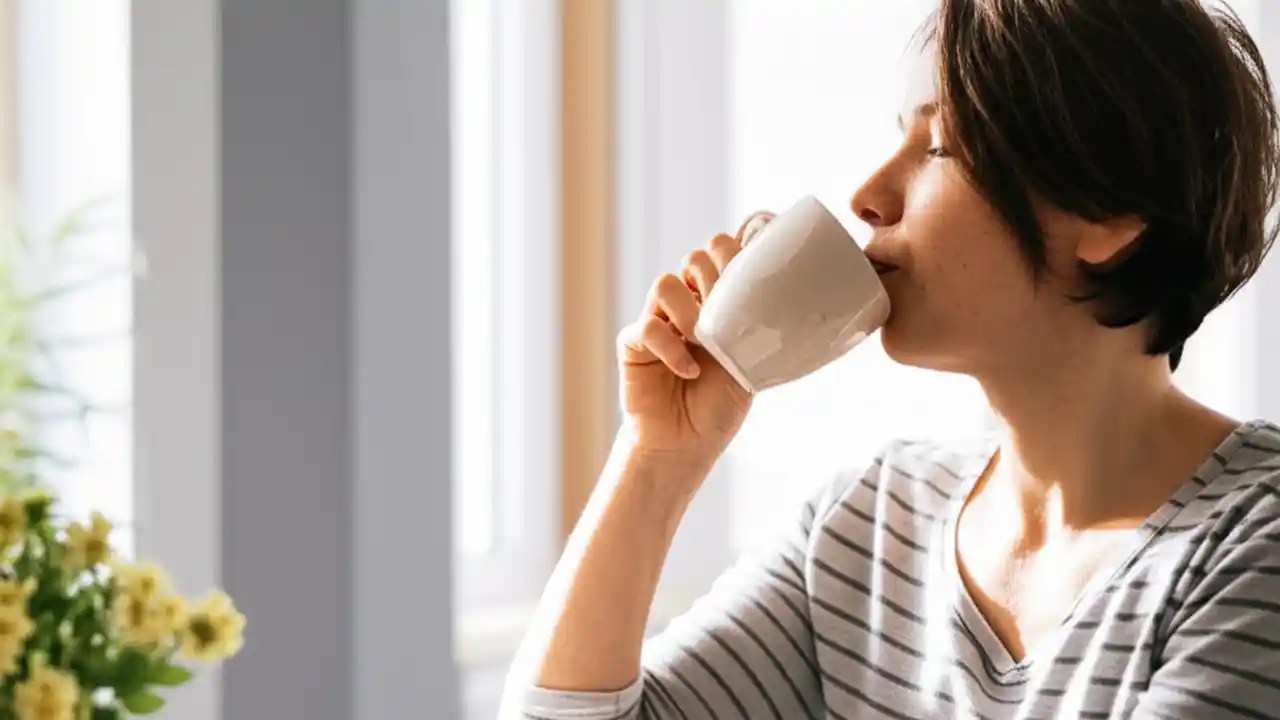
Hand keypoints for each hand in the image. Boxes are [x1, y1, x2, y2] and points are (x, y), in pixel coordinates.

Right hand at [616, 211, 774, 462]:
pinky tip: (688, 370)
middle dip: (716, 275)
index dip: (739, 245)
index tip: (756, 261)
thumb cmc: (719, 403)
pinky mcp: (633, 342)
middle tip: (727, 310)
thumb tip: (796, 297)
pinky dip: (670, 347)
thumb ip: (759, 326)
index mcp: (718, 302)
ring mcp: (658, 319)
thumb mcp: (752, 362)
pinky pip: (647, 326)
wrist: (686, 444)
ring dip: (689, 309)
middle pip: (696, 257)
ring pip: (666, 282)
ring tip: (704, 340)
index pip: (725, 253)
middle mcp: (687, 303)